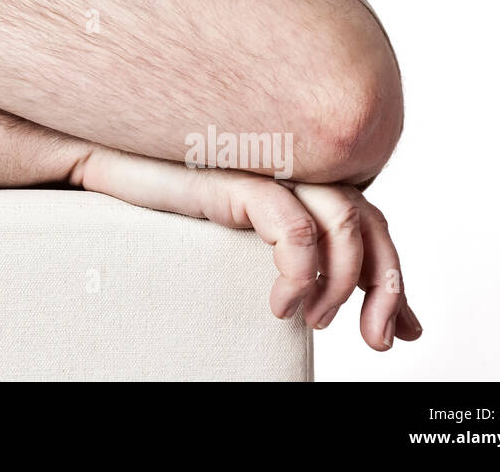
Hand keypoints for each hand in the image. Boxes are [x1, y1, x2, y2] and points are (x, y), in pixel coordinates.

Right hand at [76, 145, 421, 349]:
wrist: (103, 159)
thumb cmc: (162, 198)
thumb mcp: (234, 238)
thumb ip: (283, 255)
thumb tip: (322, 305)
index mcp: (299, 180)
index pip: (372, 225)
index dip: (393, 278)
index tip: (396, 332)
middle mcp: (294, 169)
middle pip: (370, 222)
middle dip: (386, 287)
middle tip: (377, 341)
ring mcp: (271, 168)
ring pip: (346, 221)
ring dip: (344, 282)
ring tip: (317, 319)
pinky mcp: (241, 175)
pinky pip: (295, 225)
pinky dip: (301, 272)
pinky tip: (281, 303)